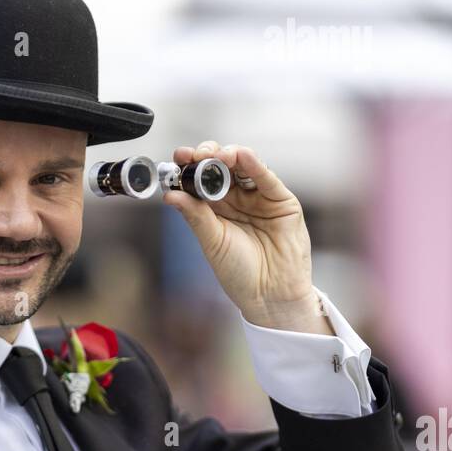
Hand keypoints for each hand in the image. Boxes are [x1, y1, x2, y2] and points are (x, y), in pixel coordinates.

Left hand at [162, 141, 329, 332]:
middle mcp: (237, 199)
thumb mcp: (212, 242)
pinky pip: (266, 178)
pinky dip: (254, 165)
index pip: (201, 180)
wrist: (270, 295)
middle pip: (221, 168)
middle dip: (208, 157)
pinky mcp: (281, 200)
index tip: (178, 158)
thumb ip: (195, 216)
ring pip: (243, 168)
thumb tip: (170, 195)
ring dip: (229, 156)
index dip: (190, 166)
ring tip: (217, 155)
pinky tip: (241, 156)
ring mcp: (259, 198)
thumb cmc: (240, 273)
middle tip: (196, 155)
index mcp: (216, 209)